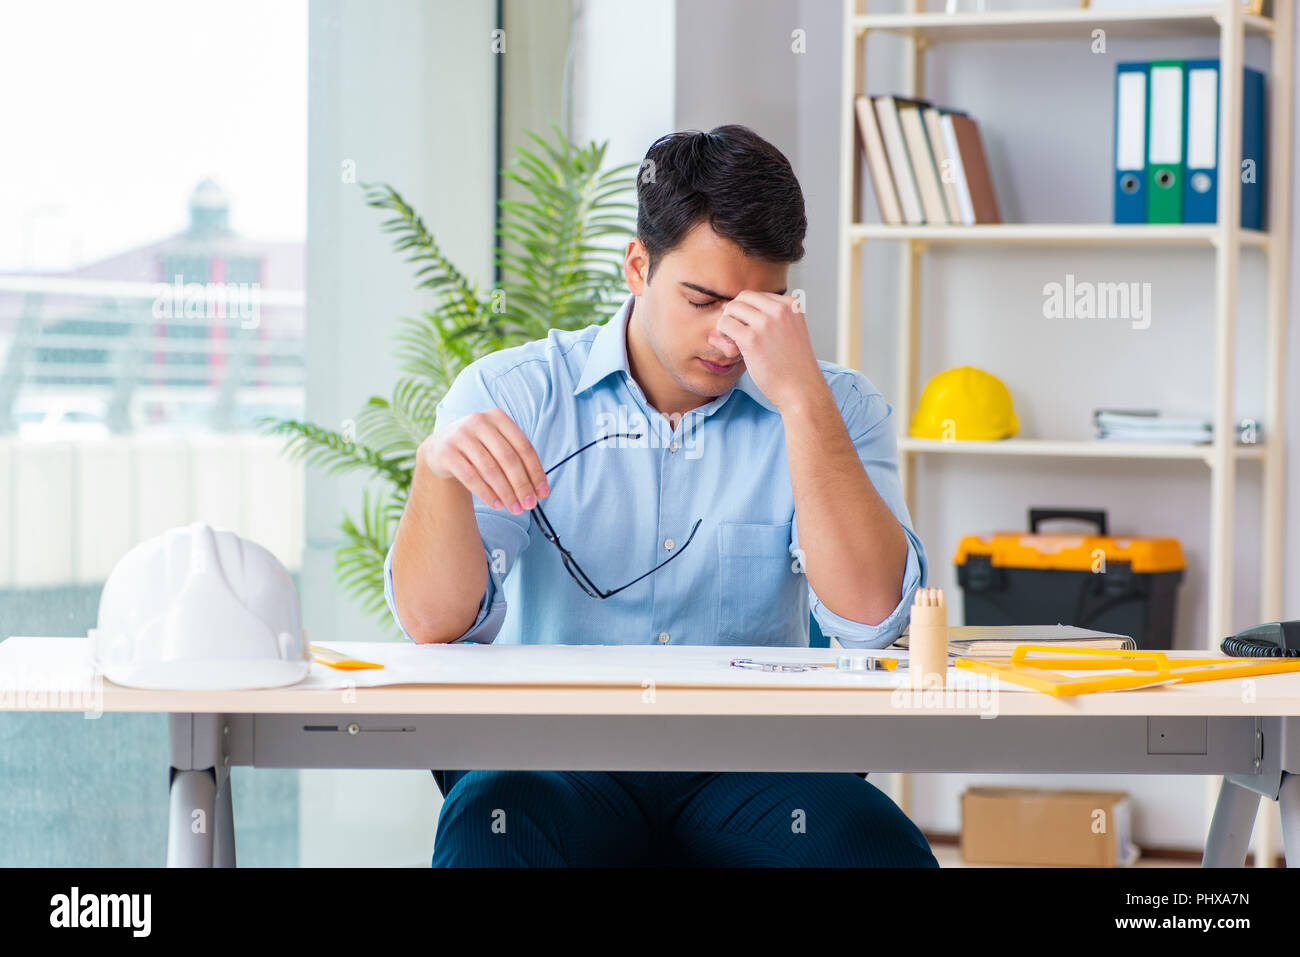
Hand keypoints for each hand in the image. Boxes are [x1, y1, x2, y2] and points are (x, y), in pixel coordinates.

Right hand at [420, 409, 548, 514]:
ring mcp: (461, 435)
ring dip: (506, 493)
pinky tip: (497, 504)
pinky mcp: (446, 452)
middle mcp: (479, 421)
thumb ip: (518, 461)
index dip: (535, 471)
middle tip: (529, 505)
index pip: (524, 446)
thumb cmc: (478, 449)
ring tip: (515, 508)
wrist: (439, 448)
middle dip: (522, 485)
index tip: (543, 493)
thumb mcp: (497, 445)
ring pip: (490, 469)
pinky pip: (471, 477)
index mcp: (498, 417)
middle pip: (508, 458)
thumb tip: (540, 491)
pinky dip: (487, 494)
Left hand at [713, 291, 826, 412]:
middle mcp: (780, 309)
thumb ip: (766, 318)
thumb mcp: (788, 331)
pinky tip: (732, 348)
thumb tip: (726, 305)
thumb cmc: (792, 365)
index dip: (747, 312)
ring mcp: (766, 323)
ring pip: (731, 308)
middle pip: (743, 298)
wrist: (802, 389)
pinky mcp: (752, 338)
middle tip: (737, 334)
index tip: (749, 330)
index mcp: (791, 304)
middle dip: (735, 314)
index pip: (758, 296)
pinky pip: (725, 324)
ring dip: (727, 323)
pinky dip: (723, 334)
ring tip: (734, 342)